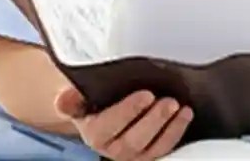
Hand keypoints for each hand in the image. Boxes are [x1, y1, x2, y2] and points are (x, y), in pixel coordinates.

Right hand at [55, 86, 192, 160]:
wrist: (103, 112)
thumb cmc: (94, 103)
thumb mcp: (80, 99)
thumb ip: (72, 100)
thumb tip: (64, 98)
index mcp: (95, 133)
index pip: (107, 127)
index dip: (127, 112)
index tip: (146, 95)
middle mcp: (113, 149)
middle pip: (134, 141)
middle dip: (153, 120)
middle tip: (168, 102)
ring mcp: (134, 154)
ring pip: (153, 148)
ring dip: (170, 128)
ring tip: (180, 108)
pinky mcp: (151, 153)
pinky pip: (165, 148)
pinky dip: (177, 132)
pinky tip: (185, 115)